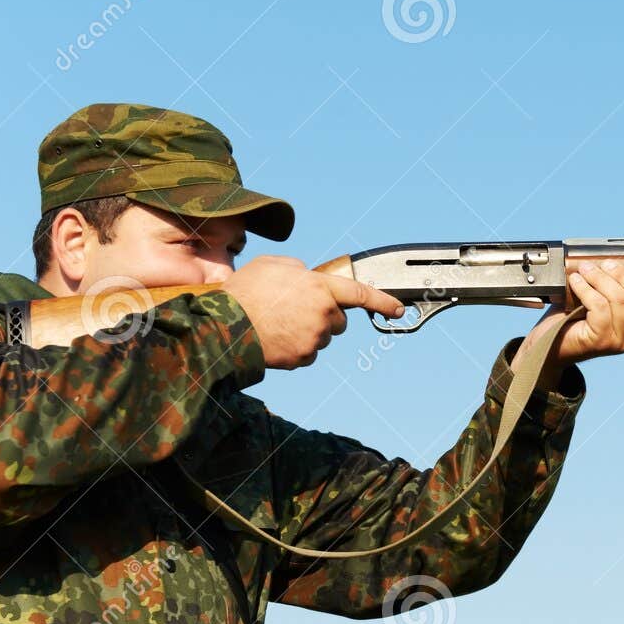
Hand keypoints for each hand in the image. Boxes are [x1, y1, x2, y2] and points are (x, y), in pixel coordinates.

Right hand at [223, 255, 404, 369]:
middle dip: (324, 316)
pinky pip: (308, 353)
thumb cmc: (245, 292)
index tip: (399, 309)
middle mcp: (323, 314)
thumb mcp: (273, 265)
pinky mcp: (303, 358)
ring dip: (308, 331)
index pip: (360, 293)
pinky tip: (276, 337)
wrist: (225, 326)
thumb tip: (307, 276)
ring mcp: (314, 339)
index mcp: (319, 287)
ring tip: (278, 322)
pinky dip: (296, 347)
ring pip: (322, 337)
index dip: (382, 301)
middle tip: (295, 310)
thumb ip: (298, 268)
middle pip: (339, 320)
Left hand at [515, 259, 623, 381]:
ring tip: (584, 270)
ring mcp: (618, 342)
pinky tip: (576, 281)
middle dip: (623, 274)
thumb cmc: (575, 319)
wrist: (549, 346)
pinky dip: (586, 288)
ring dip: (599, 278)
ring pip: (620, 299)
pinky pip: (599, 305)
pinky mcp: (599, 341)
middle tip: (604, 264)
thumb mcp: (603, 301)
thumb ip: (617, 287)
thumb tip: (616, 261)